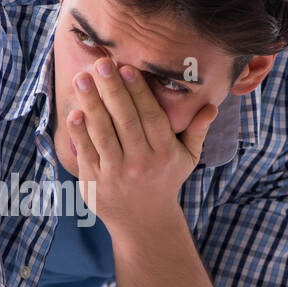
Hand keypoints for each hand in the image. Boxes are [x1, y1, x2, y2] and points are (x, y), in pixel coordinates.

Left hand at [67, 57, 216, 236]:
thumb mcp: (187, 158)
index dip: (138, 92)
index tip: (127, 67)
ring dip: (92, 105)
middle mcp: (141, 163)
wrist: (143, 223)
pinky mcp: (95, 182)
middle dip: (112, 90)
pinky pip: (87, 153)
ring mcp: (116, 173)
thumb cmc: (165, 180)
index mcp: (165, 152)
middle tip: (101, 63)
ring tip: (82, 79)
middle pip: (125, 121)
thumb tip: (212, 105)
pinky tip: (75, 113)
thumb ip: (197, 130)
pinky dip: (80, 133)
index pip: (151, 116)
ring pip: (103, 134)